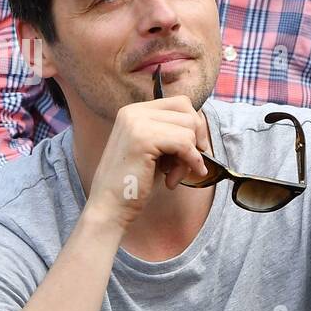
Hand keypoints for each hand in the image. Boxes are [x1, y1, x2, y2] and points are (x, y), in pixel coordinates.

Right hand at [83, 97, 212, 231]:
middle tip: (184, 165)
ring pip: (189, 128)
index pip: (181, 103)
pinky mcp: (142, 139)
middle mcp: (133, 111)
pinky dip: (190, 162)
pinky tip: (174, 180)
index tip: (193, 151)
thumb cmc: (135, 183)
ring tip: (172, 175)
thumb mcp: (156, 151)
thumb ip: (172, 133)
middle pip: (188, 112)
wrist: (109, 207)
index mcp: (135, 111)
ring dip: (189, 156)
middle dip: (195, 141)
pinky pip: (184, 143)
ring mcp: (136, 123)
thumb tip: (202, 127)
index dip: (195, 128)